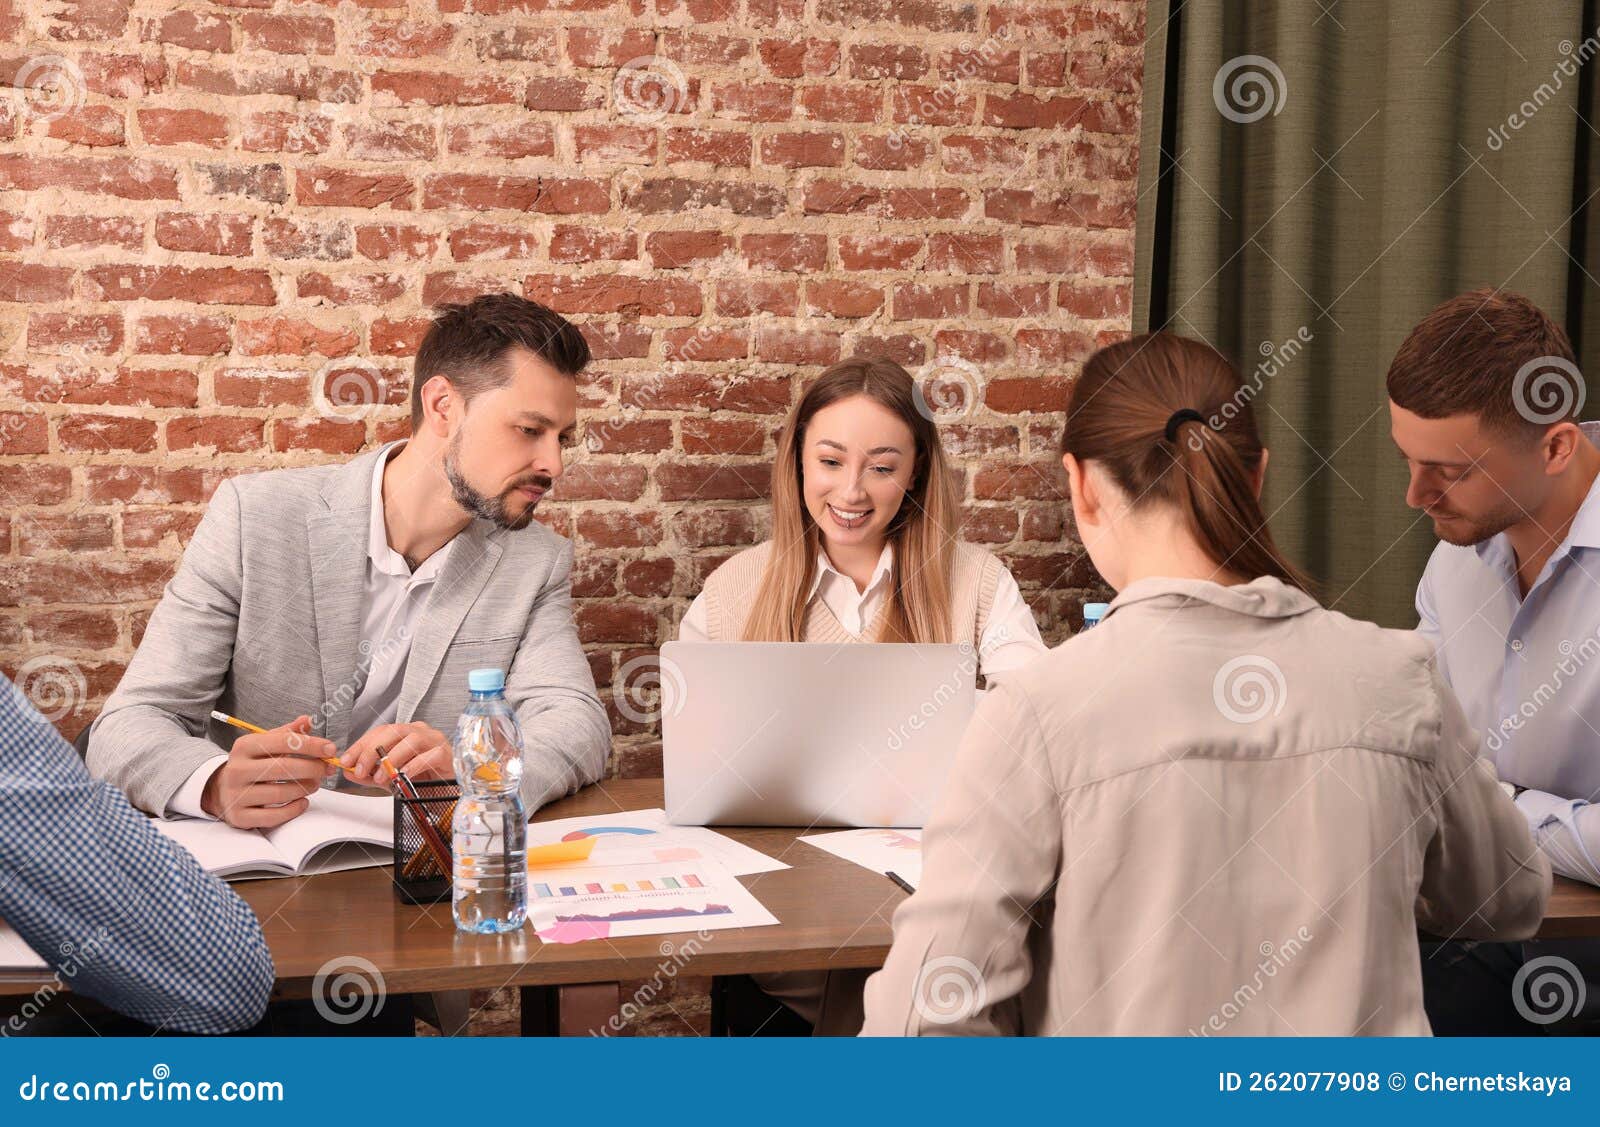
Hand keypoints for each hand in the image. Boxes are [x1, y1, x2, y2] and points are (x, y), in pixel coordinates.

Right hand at [201, 715, 336, 828]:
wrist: (221, 789)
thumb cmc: (252, 764)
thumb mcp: (265, 744)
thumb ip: (288, 733)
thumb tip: (307, 720)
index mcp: (244, 746)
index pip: (283, 742)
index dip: (312, 745)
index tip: (331, 749)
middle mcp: (237, 769)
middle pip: (283, 768)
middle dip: (313, 768)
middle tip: (326, 770)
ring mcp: (236, 794)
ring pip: (280, 793)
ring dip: (306, 788)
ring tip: (314, 784)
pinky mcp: (240, 817)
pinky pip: (274, 816)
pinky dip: (294, 809)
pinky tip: (303, 801)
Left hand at [339, 721, 452, 787]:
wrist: (446, 792)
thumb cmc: (421, 780)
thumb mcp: (389, 778)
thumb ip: (370, 774)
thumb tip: (349, 771)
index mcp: (406, 734)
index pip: (380, 731)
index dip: (361, 745)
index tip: (347, 760)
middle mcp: (420, 732)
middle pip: (394, 731)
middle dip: (372, 751)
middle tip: (361, 769)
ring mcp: (435, 741)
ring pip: (412, 740)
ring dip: (392, 758)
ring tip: (381, 777)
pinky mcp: (446, 754)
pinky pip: (430, 755)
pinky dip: (414, 765)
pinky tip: (404, 776)